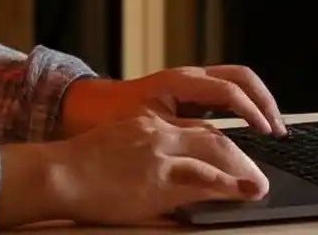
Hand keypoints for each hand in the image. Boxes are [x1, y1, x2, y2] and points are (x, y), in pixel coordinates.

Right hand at [0, 114, 269, 227]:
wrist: (58, 173)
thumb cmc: (81, 168)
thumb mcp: (119, 149)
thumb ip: (147, 156)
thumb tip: (170, 179)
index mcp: (149, 125)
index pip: (198, 128)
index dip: (225, 143)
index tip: (241, 157)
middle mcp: (159, 134)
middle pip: (213, 138)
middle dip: (242, 156)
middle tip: (259, 175)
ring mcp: (159, 155)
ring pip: (215, 153)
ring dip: (242, 171)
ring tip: (259, 186)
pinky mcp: (157, 179)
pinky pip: (202, 180)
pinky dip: (228, 186)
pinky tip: (244, 192)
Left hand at [58, 65, 287, 138]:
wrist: (86, 109)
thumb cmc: (113, 117)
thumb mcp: (152, 130)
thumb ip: (187, 135)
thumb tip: (222, 147)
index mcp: (180, 81)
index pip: (229, 89)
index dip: (252, 110)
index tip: (267, 132)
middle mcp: (189, 77)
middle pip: (241, 77)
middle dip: (264, 100)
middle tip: (279, 129)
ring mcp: (190, 84)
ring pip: (236, 82)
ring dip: (257, 102)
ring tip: (272, 128)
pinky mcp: (189, 95)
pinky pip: (225, 94)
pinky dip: (243, 106)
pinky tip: (250, 127)